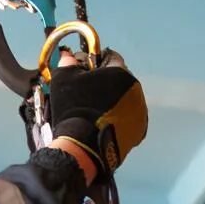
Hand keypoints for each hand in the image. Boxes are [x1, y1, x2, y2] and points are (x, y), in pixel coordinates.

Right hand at [48, 56, 148, 175]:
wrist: (83, 146)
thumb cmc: (73, 107)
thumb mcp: (64, 79)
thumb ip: (69, 63)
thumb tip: (68, 56)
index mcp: (121, 73)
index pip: (111, 57)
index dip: (96, 62)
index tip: (84, 71)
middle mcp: (136, 91)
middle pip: (120, 80)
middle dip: (106, 83)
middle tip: (88, 93)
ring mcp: (140, 113)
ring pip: (126, 100)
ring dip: (114, 101)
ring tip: (96, 112)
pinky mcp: (138, 132)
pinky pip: (128, 120)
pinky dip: (118, 120)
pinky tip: (103, 125)